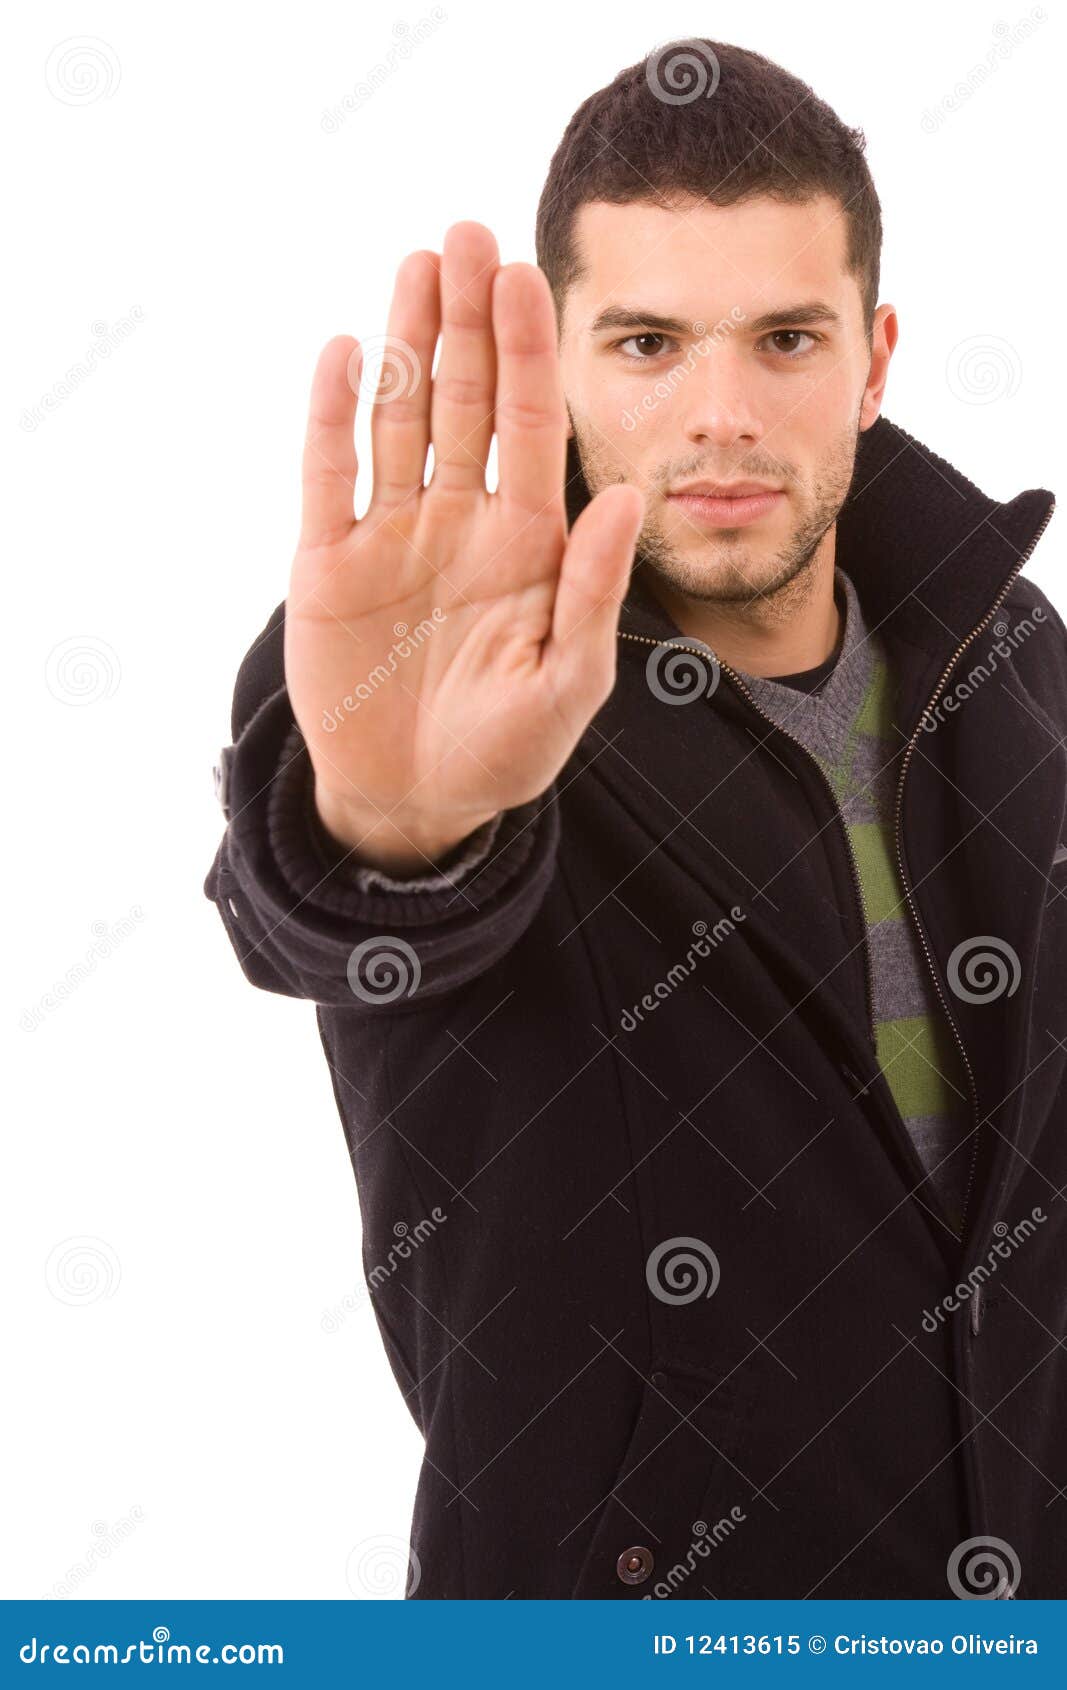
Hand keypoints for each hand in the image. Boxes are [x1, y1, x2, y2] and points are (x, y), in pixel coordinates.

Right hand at [284, 222, 644, 872]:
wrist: (416, 802)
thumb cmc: (505, 751)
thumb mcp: (568, 683)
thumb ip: (593, 590)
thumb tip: (624, 494)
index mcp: (526, 542)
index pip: (529, 424)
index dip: (527, 351)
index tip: (527, 277)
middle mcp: (460, 521)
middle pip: (463, 398)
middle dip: (467, 318)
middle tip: (469, 232)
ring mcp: (391, 536)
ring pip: (399, 418)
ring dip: (406, 341)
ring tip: (416, 262)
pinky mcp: (329, 564)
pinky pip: (329, 475)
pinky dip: (334, 416)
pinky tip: (347, 352)